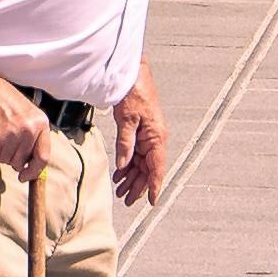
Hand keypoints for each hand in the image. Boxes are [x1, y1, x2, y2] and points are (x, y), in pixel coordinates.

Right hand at [0, 73, 52, 179]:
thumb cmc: (1, 100)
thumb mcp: (26, 113)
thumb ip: (31, 134)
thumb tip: (28, 162)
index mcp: (40, 123)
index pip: (43, 157)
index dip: (34, 171)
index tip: (25, 176)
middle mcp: (29, 131)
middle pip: (19, 161)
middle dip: (8, 155)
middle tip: (0, 138)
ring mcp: (12, 136)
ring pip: (3, 160)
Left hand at [114, 83, 165, 211]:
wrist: (132, 74)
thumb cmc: (133, 93)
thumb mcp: (127, 120)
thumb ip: (125, 144)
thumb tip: (123, 165)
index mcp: (156, 137)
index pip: (157, 168)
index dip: (155, 186)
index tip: (153, 202)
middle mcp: (155, 139)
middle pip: (149, 169)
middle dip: (138, 186)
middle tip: (126, 201)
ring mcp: (148, 136)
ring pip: (141, 163)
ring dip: (132, 177)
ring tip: (120, 191)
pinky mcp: (141, 131)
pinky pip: (136, 153)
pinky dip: (128, 165)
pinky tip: (120, 174)